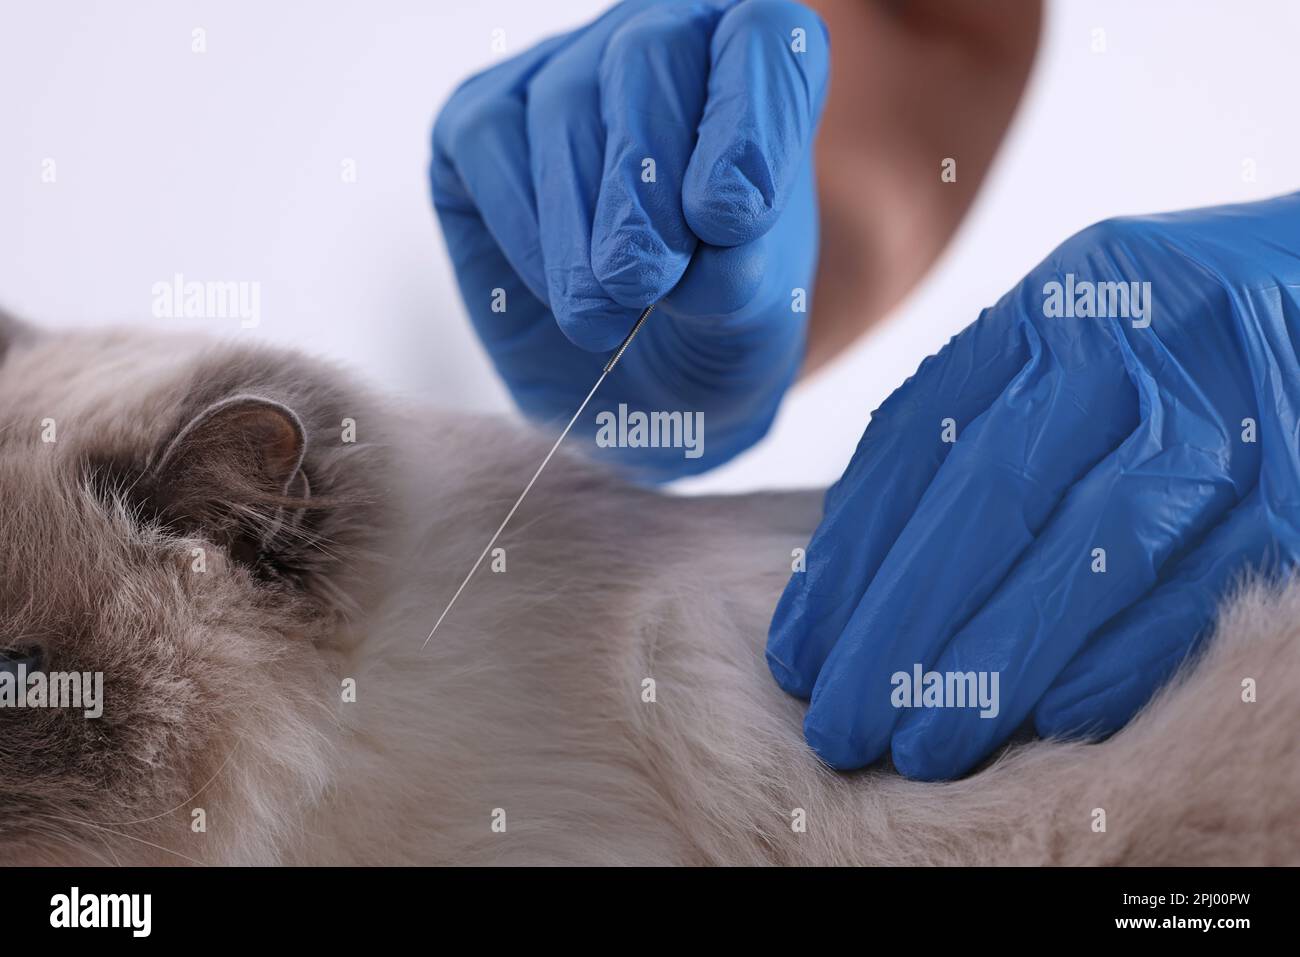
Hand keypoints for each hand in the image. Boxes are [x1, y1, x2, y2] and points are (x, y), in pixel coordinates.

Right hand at [431, 0, 828, 478]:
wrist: (637, 382)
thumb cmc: (712, 327)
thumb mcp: (753, 317)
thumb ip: (743, 267)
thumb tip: (708, 220)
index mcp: (753, 72)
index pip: (765, 37)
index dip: (750, 116)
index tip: (729, 219)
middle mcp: (659, 47)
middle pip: (648, 54)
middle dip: (644, 175)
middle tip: (642, 280)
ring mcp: (564, 73)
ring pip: (563, 106)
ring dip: (579, 225)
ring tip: (601, 316)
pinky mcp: (481, 120)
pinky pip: (489, 140)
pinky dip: (521, 223)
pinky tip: (555, 288)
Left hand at [767, 193, 1299, 778]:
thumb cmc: (1157, 340)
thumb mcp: (1050, 344)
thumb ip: (960, 428)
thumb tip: (849, 572)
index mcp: (1053, 308)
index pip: (924, 441)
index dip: (853, 557)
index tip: (800, 652)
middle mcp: (1136, 349)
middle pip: (992, 497)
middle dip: (903, 626)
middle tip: (841, 724)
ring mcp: (1226, 416)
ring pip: (1092, 550)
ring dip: (999, 661)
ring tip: (922, 745)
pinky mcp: (1297, 494)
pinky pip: (1203, 588)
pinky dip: (1123, 659)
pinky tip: (1053, 720)